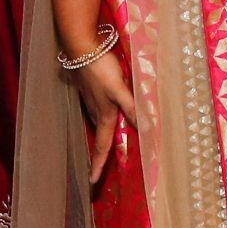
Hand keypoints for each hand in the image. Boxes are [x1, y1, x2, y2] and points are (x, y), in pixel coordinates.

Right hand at [64, 36, 137, 186]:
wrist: (80, 46)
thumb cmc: (101, 68)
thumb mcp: (119, 88)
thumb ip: (132, 107)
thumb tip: (146, 128)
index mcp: (103, 114)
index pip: (102, 146)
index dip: (98, 164)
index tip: (92, 182)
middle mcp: (95, 109)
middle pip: (100, 136)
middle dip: (100, 153)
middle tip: (98, 169)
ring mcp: (89, 98)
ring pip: (97, 121)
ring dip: (101, 134)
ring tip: (104, 145)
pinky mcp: (88, 87)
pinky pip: (94, 107)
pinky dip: (100, 115)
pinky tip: (103, 110)